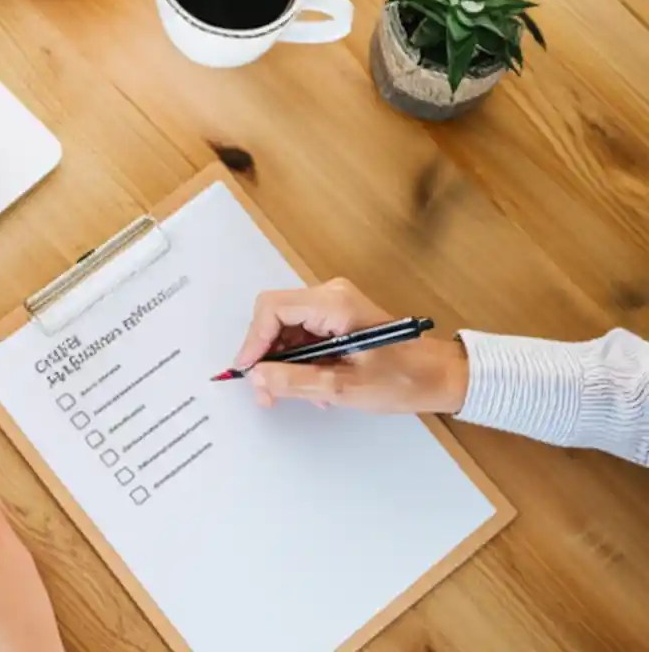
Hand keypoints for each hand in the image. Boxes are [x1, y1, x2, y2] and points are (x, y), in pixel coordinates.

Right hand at [233, 279, 468, 413]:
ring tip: (298, 393)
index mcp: (333, 304)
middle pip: (276, 317)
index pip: (272, 309)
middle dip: (267, 355)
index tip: (248, 372)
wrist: (442, 376)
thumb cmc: (403, 380)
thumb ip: (294, 380)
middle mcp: (331, 295)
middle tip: (268, 391)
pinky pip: (303, 333)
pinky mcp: (338, 317)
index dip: (253, 340)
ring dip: (284, 362)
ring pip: (286, 328)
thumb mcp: (344, 387)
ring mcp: (335, 304)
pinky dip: (300, 360)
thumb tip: (256, 377)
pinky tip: (313, 385)